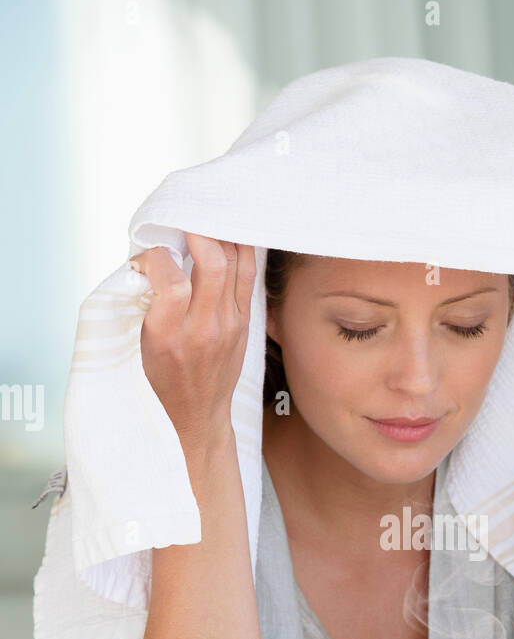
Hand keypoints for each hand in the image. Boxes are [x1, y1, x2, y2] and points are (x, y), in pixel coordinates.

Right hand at [132, 232, 256, 452]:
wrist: (197, 416)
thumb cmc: (161, 379)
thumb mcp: (141, 343)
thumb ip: (147, 301)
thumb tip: (150, 253)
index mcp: (168, 337)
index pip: (171, 282)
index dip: (156, 257)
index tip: (145, 257)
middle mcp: (203, 330)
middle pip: (212, 263)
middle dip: (195, 230)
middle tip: (181, 222)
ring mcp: (230, 325)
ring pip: (234, 262)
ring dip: (218, 234)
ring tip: (201, 224)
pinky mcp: (244, 324)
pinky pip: (248, 274)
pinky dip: (238, 248)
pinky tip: (227, 235)